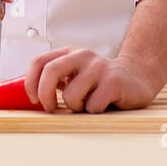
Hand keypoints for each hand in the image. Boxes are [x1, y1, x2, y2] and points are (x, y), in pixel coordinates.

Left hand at [24, 47, 158, 112]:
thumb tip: (30, 93)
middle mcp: (82, 55)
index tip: (33, 99)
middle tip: (51, 108)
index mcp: (69, 53)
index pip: (39, 61)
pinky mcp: (114, 81)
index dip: (30, 82)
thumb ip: (55, 79)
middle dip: (45, 95)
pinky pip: (92, 105)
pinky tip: (103, 105)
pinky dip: (93, 112)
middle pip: (50, 71)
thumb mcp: (75, 75)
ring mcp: (98, 67)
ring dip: (75, 108)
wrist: (136, 78)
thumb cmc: (99, 81)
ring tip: (86, 104)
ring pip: (71, 95)